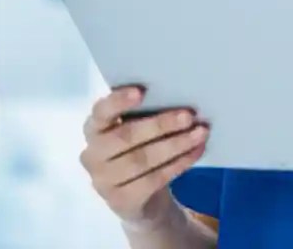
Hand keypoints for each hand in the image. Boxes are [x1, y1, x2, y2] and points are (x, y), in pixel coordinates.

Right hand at [79, 87, 209, 228]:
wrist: (141, 199)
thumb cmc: (139, 150)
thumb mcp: (136, 132)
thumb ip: (145, 115)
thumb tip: (178, 97)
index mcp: (94, 129)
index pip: (101, 112)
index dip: (118, 101)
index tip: (141, 91)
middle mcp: (92, 155)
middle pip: (125, 137)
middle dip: (160, 125)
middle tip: (189, 115)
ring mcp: (103, 182)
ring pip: (142, 160)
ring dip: (176, 144)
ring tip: (201, 133)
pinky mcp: (121, 201)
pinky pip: (154, 179)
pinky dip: (179, 163)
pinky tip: (196, 151)